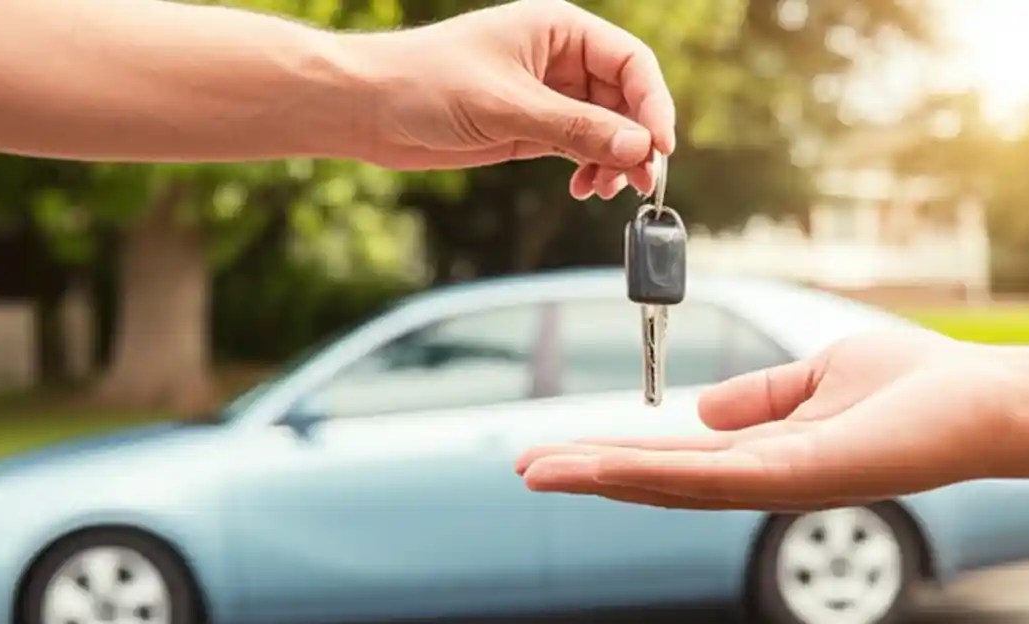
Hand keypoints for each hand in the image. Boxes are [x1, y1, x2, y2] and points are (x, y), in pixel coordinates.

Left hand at [359, 0, 675, 199]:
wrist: (368, 107)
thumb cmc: (427, 84)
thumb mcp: (508, 107)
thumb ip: (576, 128)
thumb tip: (639, 147)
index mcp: (559, 29)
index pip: (630, 62)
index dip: (652, 104)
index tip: (660, 147)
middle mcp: (558, 58)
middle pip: (624, 98)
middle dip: (634, 140)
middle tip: (637, 182)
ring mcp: (545, 95)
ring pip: (604, 127)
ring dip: (613, 159)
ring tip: (604, 190)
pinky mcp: (528, 127)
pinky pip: (578, 146)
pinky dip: (589, 167)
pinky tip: (583, 187)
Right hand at [516, 329, 1026, 510]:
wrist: (984, 401)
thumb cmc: (915, 387)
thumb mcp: (815, 377)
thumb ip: (759, 394)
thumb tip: (698, 410)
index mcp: (762, 452)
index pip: (672, 458)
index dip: (612, 454)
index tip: (555, 450)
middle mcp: (761, 479)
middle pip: (658, 478)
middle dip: (589, 473)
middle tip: (522, 468)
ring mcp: (776, 484)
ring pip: (671, 484)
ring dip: (601, 476)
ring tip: (540, 470)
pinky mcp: (799, 477)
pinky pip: (713, 476)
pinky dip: (652, 472)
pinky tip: (604, 466)